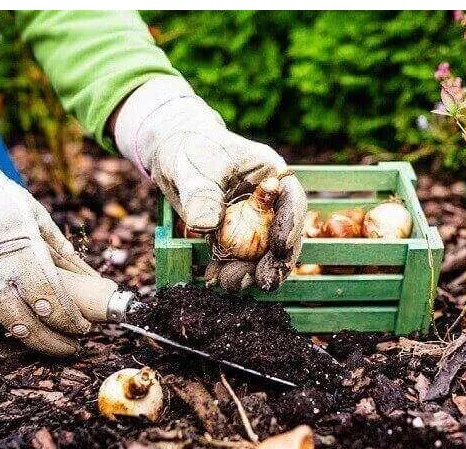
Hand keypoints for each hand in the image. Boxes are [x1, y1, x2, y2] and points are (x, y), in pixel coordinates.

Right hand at [0, 154, 117, 355]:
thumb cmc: (4, 203)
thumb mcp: (40, 221)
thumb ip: (64, 254)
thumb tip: (92, 280)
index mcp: (23, 254)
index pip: (50, 300)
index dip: (68, 321)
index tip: (83, 328)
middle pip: (24, 323)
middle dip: (51, 342)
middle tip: (71, 346)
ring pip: (1, 324)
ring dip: (27, 335)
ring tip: (48, 336)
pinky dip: (2, 323)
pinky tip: (19, 322)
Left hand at [113, 77, 306, 291]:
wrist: (172, 152)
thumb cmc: (189, 148)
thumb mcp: (194, 168)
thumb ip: (202, 196)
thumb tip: (206, 225)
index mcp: (271, 174)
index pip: (292, 201)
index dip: (291, 225)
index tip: (279, 247)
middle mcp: (269, 201)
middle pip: (284, 234)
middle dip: (275, 261)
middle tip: (262, 281)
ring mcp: (255, 220)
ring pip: (264, 252)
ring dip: (251, 272)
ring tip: (229, 282)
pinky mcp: (236, 235)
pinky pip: (240, 258)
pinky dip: (230, 270)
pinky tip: (215, 279)